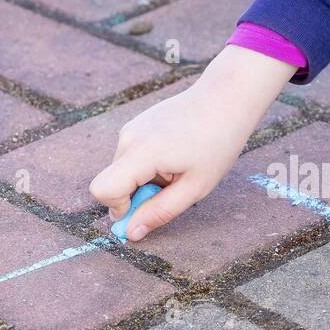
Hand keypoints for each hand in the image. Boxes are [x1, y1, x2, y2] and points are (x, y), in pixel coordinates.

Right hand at [90, 45, 295, 240]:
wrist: (226, 96)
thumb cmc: (218, 141)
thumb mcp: (195, 187)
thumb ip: (160, 212)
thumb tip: (131, 233)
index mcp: (141, 152)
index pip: (102, 190)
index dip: (118, 207)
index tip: (144, 207)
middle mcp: (128, 138)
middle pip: (112, 183)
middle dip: (136, 195)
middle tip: (172, 186)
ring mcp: (130, 129)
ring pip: (122, 172)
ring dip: (144, 180)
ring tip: (177, 167)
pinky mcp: (135, 125)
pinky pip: (129, 158)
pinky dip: (146, 166)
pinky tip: (174, 155)